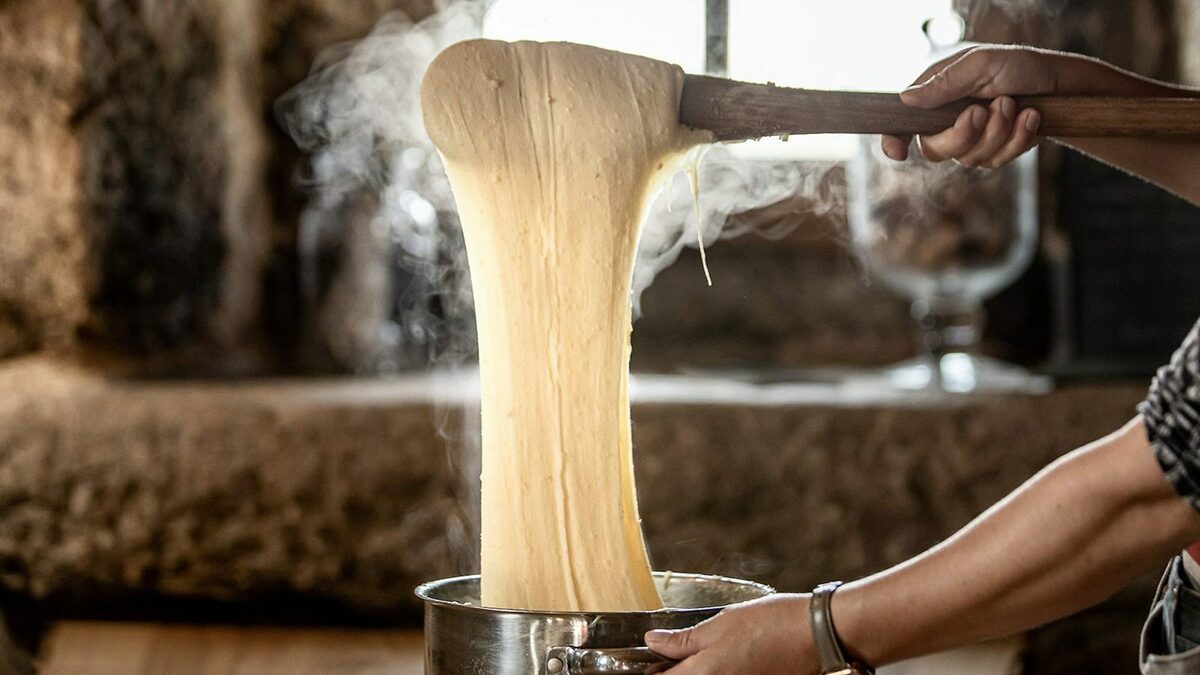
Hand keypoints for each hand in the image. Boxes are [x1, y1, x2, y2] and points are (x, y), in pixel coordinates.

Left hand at [645, 593, 819, 673]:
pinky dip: (713, 673)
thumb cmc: (770, 624)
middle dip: (672, 672)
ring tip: (698, 655)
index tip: (648, 659)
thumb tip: (652, 641)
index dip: (650, 670)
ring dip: (694, 672)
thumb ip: (684, 639)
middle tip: (669, 656)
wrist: (816, 636)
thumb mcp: (720, 624)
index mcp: (704, 674)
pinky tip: (719, 660)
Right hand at [882, 45, 1068, 166]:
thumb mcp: (982, 64)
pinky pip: (997, 162)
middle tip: (983, 110)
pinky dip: (1017, 139)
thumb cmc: (1020, 66)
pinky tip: (1030, 118)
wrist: (1062, 84)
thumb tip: (905, 99)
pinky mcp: (993, 153)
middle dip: (963, 134)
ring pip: (969, 158)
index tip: (898, 152)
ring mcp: (970, 140)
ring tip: (1015, 104)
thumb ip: (945, 83)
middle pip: (935, 150)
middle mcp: (947, 120)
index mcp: (936, 95)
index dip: (894, 140)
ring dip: (999, 131)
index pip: (903, 124)